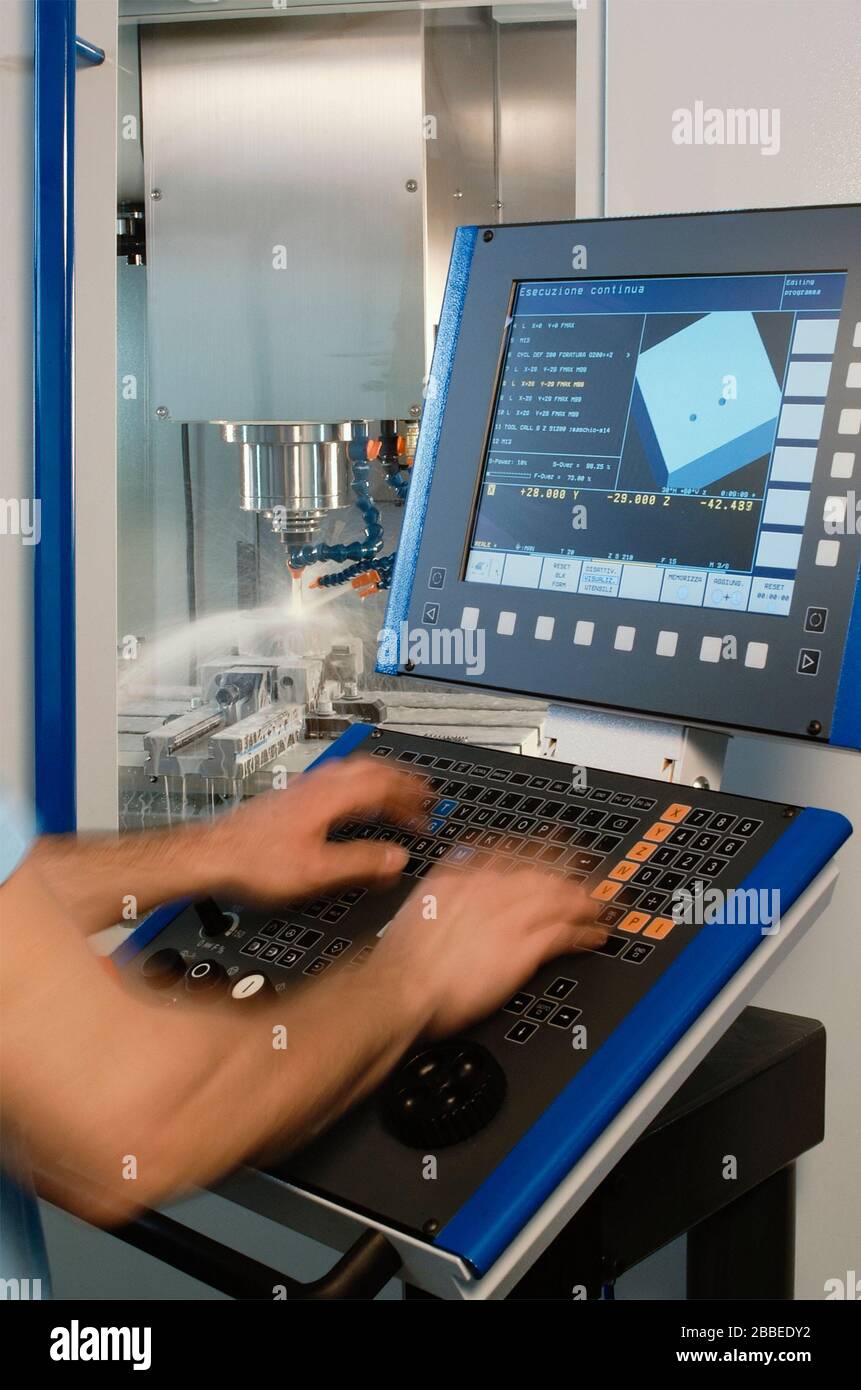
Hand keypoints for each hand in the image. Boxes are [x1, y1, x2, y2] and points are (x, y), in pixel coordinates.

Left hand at [201, 756, 425, 904]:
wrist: (212, 855)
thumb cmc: (255, 862)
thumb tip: (396, 858)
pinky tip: (353, 800)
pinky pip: (336, 777)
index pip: (382, 784)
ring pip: (352, 769)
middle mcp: (317, 785)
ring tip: (395, 792)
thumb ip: (360, 863)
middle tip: (422, 793)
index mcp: (328, 797)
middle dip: (400, 780)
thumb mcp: (316, 872)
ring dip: (380, 778)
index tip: (427, 809)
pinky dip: (358, 784)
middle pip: (370, 768)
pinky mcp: (291, 796)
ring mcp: (303, 787)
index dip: (410, 795)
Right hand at [372, 865, 605, 1037]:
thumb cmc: (399, 962)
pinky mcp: (521, 948)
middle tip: (589, 879)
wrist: (398, 989)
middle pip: (541, 873)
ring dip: (584, 904)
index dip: (537, 852)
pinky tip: (595, 936)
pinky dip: (584, 933)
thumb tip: (456, 899)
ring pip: (559, 900)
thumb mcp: (417, 911)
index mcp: (458, 876)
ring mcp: (506, 916)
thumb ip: (446, 897)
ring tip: (599, 908)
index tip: (553, 851)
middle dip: (569, 876)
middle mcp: (486, 889)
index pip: (509, 853)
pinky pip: (564, 933)